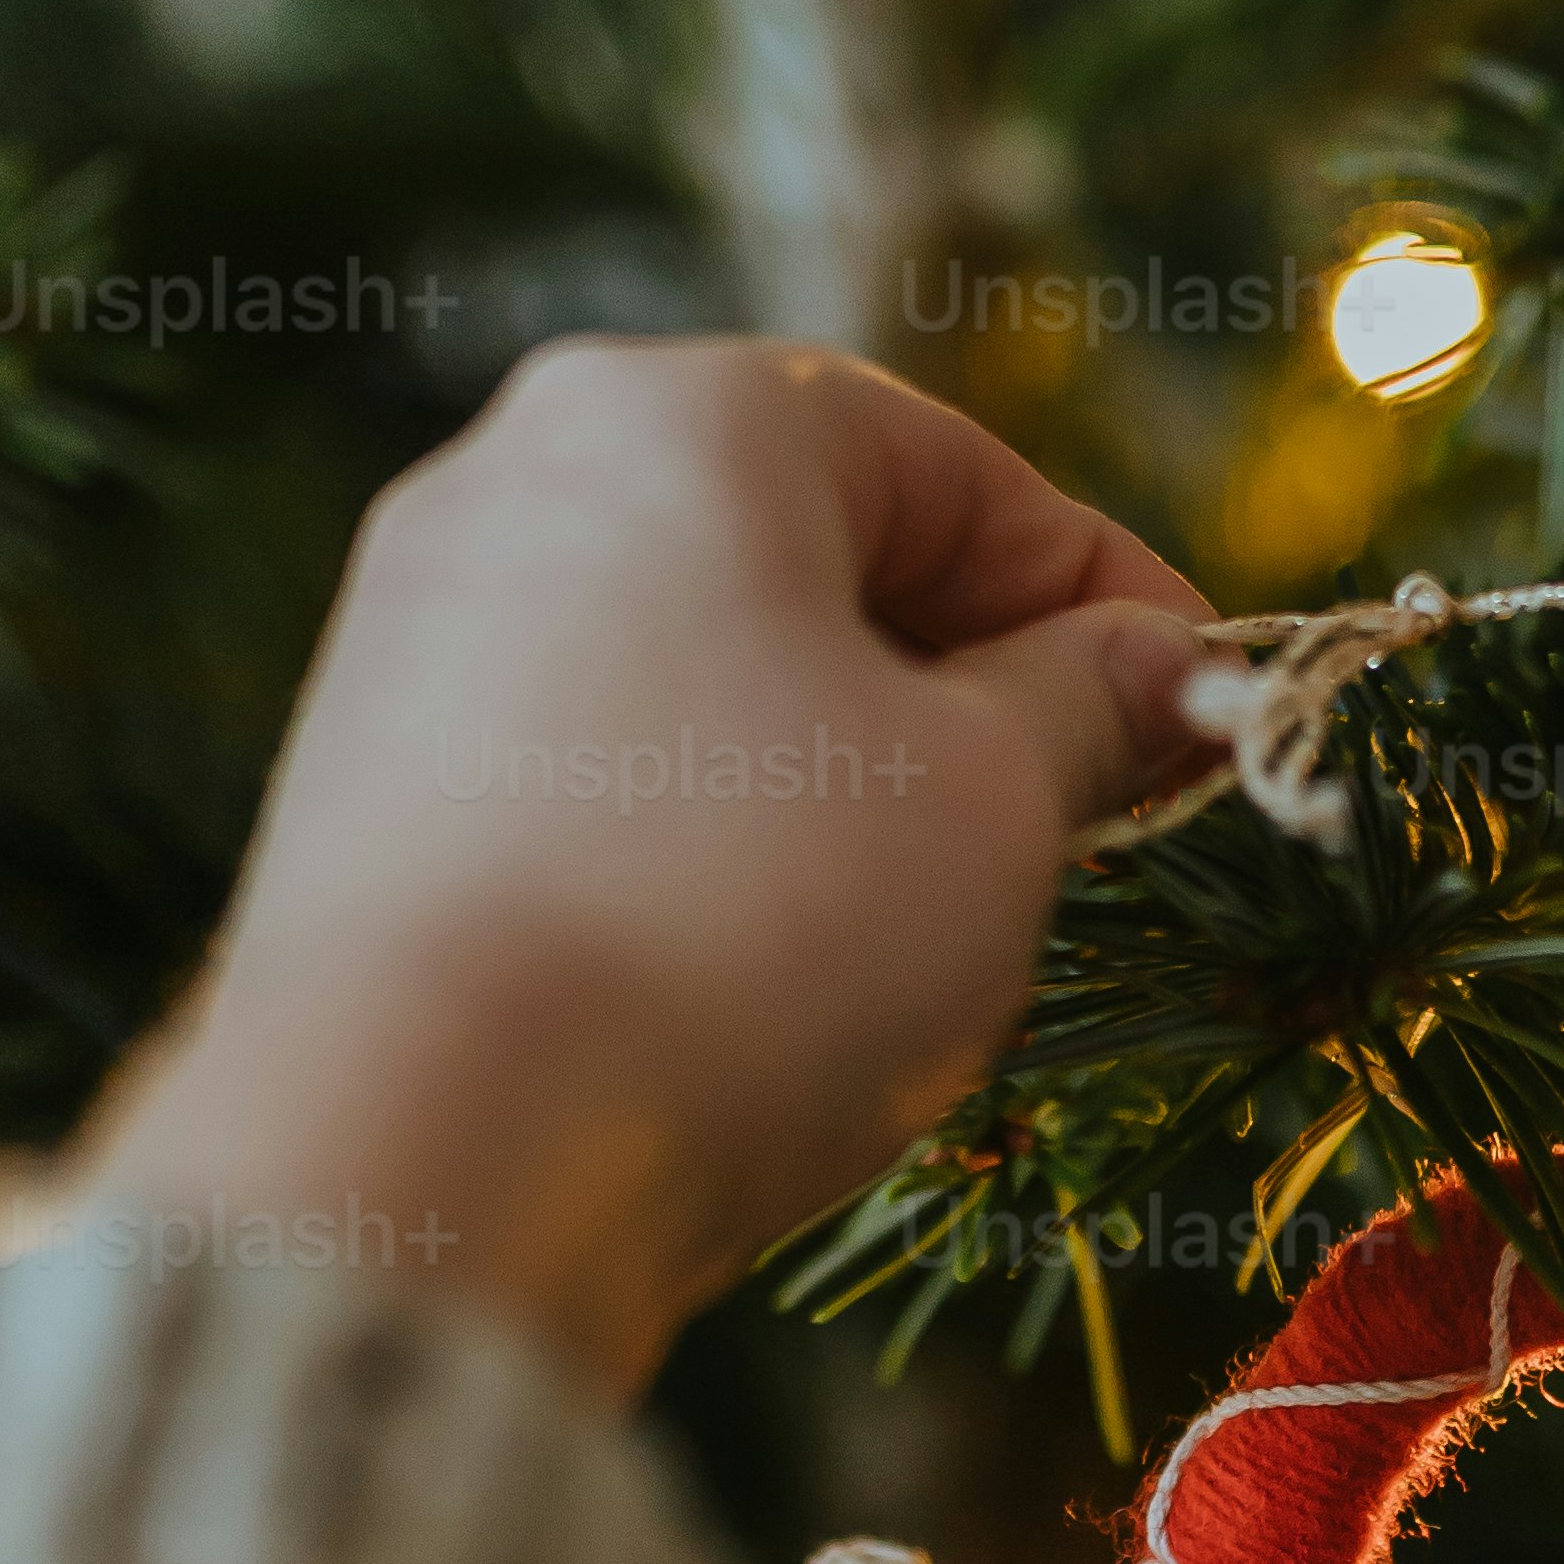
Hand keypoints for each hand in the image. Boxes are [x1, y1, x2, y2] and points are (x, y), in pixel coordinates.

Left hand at [72, 342, 1211, 1403]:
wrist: (429, 1147)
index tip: (1203, 713)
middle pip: (809, 559)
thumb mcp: (991, 807)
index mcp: (680, 416)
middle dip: (967, 688)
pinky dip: (708, 856)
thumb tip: (1163, 668)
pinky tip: (766, 983)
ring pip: (700, 683)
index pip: (955, 467)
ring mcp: (414, 638)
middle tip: (1090, 824)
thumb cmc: (750, 931)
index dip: (1108, 596)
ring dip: (841, 784)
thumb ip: (1089, 708)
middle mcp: (514, 479)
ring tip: (934, 929)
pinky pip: (598, 788)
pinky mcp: (361, 796)